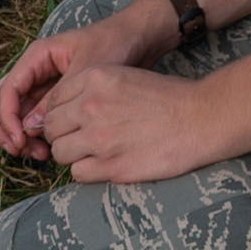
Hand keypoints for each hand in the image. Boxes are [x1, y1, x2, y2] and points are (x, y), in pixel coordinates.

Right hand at [0, 2, 170, 155]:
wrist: (139, 40)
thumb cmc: (115, 45)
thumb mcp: (87, 69)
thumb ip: (58, 97)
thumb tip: (29, 126)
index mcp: (38, 56)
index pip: (6, 89)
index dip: (6, 117)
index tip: (19, 140)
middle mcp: (35, 71)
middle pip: (0, 102)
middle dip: (4, 128)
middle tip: (20, 151)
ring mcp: (42, 86)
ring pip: (14, 114)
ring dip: (17, 136)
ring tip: (39, 155)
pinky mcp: (54, 100)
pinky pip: (33, 120)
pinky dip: (33, 137)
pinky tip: (47, 150)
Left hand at [23, 58, 237, 184]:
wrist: (200, 118)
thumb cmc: (165, 97)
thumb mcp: (124, 76)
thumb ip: (89, 90)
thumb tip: (58, 113)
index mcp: (95, 77)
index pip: (52, 100)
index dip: (59, 113)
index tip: (70, 120)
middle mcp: (91, 106)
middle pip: (51, 127)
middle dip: (61, 134)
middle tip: (80, 138)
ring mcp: (99, 138)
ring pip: (59, 152)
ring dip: (72, 154)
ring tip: (94, 151)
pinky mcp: (111, 166)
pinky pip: (78, 173)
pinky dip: (87, 170)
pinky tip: (105, 162)